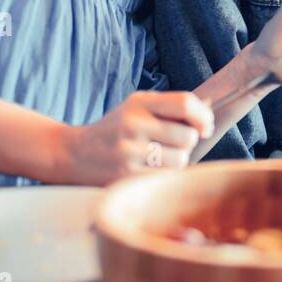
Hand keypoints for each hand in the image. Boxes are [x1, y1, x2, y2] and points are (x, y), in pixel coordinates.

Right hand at [62, 91, 214, 184]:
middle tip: (173, 144)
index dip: (203, 116)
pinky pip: (164, 178)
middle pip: (187, 136)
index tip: (205, 126)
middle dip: (188, 142)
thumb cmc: (116, 130)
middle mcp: (133, 124)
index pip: (185, 103)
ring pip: (180, 160)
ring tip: (159, 158)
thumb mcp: (137, 108)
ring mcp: (128, 152)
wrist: (73, 155)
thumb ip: (170, 108)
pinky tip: (149, 170)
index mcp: (139, 103)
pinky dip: (164, 175)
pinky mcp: (125, 177)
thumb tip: (209, 114)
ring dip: (177, 161)